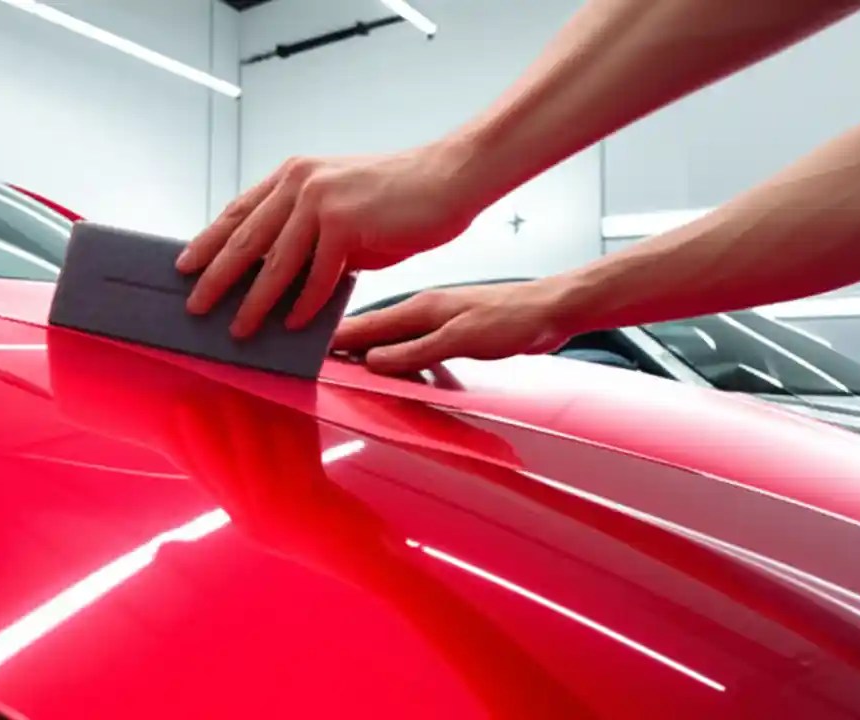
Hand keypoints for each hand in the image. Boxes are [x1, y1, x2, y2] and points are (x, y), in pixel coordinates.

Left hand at [176, 139, 489, 336]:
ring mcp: (320, 201)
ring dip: (255, 302)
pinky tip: (295, 325)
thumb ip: (306, 233)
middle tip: (195, 306)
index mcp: (294, 175)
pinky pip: (318, 276)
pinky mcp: (345, 224)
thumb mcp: (339, 207)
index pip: (239, 212)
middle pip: (246, 239)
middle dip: (216, 277)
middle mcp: (300, 183)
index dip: (209, 241)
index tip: (185, 265)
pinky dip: (305, 305)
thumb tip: (275, 275)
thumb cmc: (396, 198)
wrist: (446, 180)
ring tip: (239, 329)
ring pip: (276, 263)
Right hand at [332, 281, 575, 374]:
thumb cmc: (513, 320)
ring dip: (366, 350)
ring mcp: (437, 320)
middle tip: (310, 356)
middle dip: (341, 343)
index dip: (335, 338)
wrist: (553, 310)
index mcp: (420, 309)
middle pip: (371, 330)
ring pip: (389, 337)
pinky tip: (389, 363)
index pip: (365, 325)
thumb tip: (372, 362)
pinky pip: (410, 344)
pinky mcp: (452, 331)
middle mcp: (423, 312)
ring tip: (340, 362)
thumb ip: (416, 351)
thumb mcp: (461, 339)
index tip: (306, 348)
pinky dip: (393, 354)